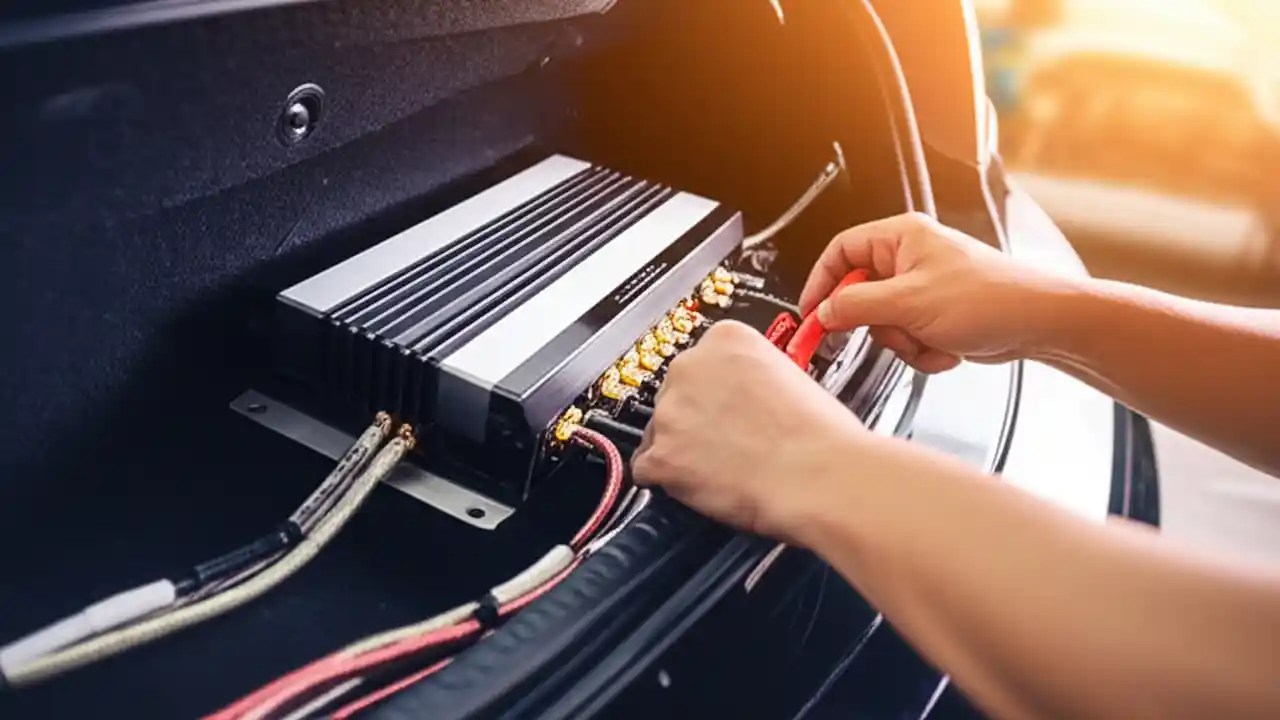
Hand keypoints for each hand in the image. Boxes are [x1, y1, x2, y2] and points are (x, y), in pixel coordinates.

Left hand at [632, 321, 870, 541]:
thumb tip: (739, 396)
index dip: (713, 395)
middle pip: (673, 396)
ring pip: (658, 433)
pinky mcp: (661, 456)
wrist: (820, 475)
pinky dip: (668, 482)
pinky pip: (647, 470)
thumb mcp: (789, 373)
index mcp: (724, 339)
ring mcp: (670, 412)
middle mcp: (689, 366)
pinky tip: (701, 487)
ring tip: (721, 469)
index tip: (725, 410)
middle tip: (726, 444)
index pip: (699, 364)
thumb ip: (749, 376)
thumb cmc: (820, 433)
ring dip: (680, 451)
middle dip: (693, 421)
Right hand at [800, 212, 1070, 371]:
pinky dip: (922, 349)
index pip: (841, 252)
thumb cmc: (990, 298)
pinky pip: (906, 338)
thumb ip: (856, 307)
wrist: (1037, 323)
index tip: (812, 313)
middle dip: (876, 323)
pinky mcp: (935, 315)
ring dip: (903, 341)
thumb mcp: (908, 302)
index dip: (821, 282)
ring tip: (930, 338)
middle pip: (859, 294)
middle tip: (887, 332)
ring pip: (882, 323)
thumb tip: (824, 312)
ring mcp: (922, 288)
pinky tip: (946, 346)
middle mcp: (909, 258)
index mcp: (900, 238)